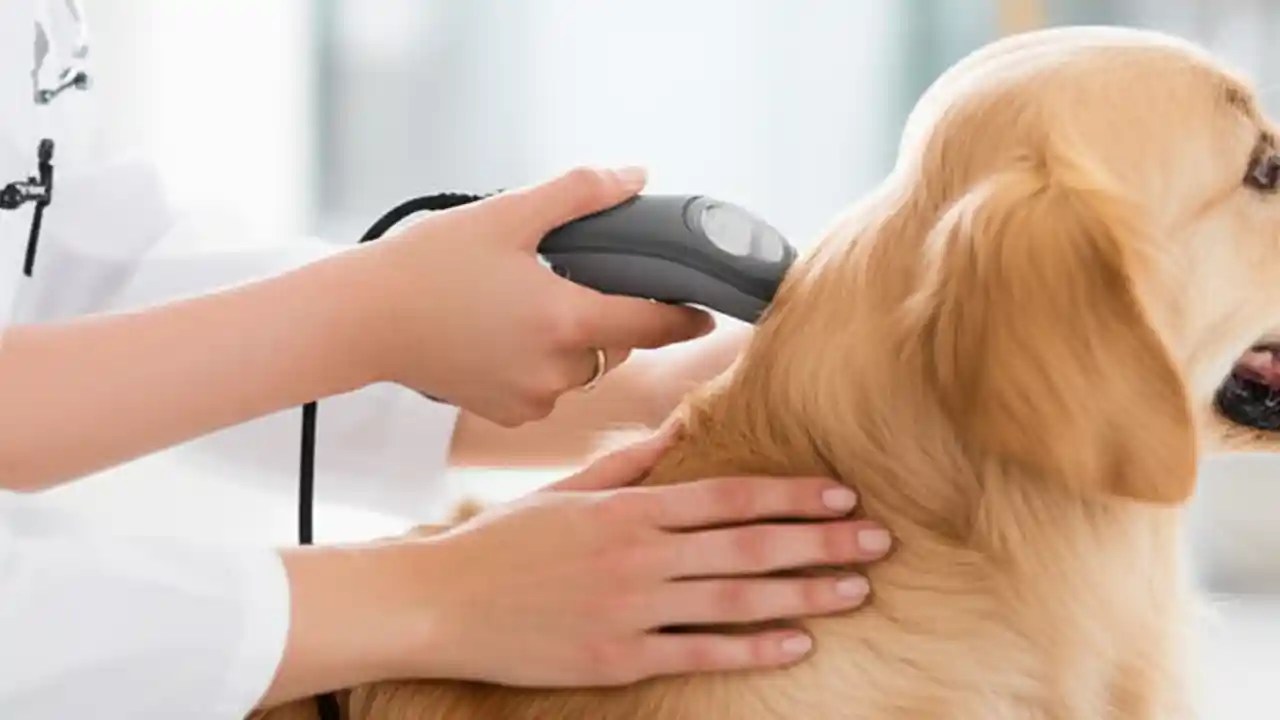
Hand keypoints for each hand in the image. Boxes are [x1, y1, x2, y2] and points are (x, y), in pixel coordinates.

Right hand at [350, 166, 713, 425]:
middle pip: (616, 346)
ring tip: (529, 309)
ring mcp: (531, 399)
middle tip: (578, 284)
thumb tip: (636, 177)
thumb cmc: (430, 264)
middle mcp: (556, 371)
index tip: (706, 313)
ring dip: (574, 345)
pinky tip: (505, 339)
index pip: (654, 324)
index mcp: (565, 320)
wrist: (364, 321)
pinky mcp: (507, 415)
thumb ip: (579, 193)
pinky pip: (547, 391)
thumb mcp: (506, 215)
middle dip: (610, 318)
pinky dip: (541, 368)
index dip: (685, 317)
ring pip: (581, 371)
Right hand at [397, 426, 891, 686]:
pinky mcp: (615, 657)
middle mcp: (638, 554)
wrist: (439, 603)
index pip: (727, 495)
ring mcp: (629, 608)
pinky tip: (797, 642)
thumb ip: (627, 464)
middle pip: (747, 545)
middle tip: (878, 538)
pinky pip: (697, 652)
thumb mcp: (564, 492)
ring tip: (857, 588)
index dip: (790, 494)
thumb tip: (677, 434)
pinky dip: (751, 648)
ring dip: (803, 592)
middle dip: (820, 540)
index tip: (841, 491)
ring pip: (734, 599)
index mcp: (628, 509)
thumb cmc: (503, 544)